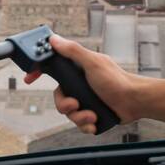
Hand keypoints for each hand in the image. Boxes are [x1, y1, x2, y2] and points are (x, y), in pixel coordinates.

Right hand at [23, 34, 142, 134]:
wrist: (135, 102)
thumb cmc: (117, 80)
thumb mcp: (92, 63)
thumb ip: (73, 51)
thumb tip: (54, 39)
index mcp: (78, 69)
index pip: (53, 68)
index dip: (39, 71)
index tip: (29, 78)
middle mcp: (80, 84)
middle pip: (58, 97)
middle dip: (65, 104)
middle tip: (75, 105)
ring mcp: (86, 99)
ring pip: (68, 113)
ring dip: (79, 117)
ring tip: (92, 115)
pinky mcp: (92, 114)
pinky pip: (79, 123)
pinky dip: (86, 125)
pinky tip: (95, 121)